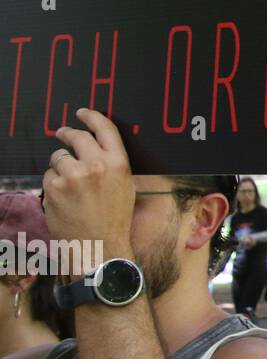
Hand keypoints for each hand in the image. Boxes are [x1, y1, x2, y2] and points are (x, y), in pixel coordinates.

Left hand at [42, 108, 135, 267]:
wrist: (100, 246)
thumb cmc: (115, 218)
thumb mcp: (125, 185)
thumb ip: (111, 163)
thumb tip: (95, 146)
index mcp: (118, 163)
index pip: (104, 129)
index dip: (91, 117)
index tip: (82, 113)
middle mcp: (95, 166)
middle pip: (76, 137)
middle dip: (67, 133)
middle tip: (62, 133)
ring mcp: (72, 177)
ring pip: (58, 158)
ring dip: (60, 166)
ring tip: (69, 184)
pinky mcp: (53, 189)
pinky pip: (48, 177)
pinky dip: (52, 184)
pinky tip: (63, 198)